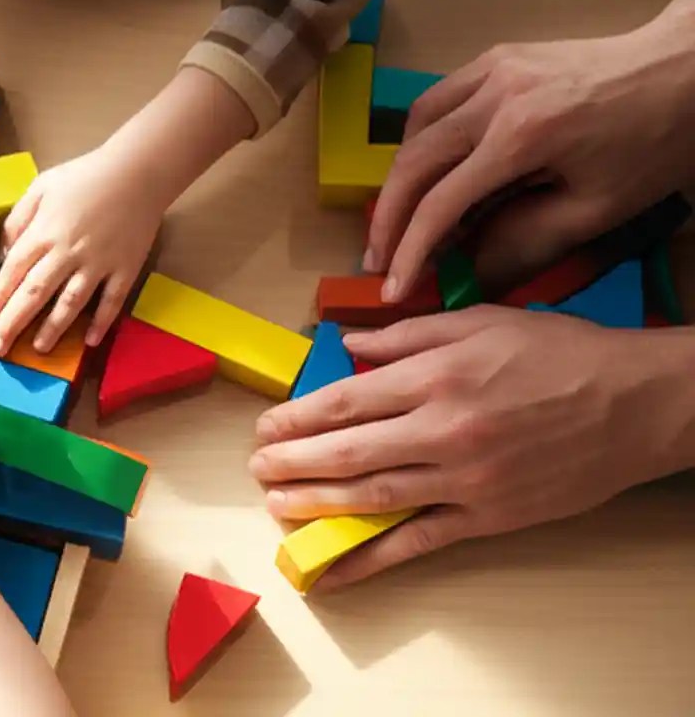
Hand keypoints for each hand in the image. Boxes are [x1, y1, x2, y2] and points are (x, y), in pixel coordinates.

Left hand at [0, 148, 161, 353]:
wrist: (138, 171)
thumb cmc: (85, 176)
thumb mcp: (41, 187)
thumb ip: (17, 220)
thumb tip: (2, 255)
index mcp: (45, 231)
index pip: (14, 270)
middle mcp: (68, 252)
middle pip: (35, 293)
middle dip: (14, 323)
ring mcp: (98, 263)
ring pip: (71, 303)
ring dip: (53, 328)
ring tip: (39, 349)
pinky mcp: (125, 269)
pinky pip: (112, 302)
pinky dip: (101, 322)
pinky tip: (89, 341)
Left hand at [250, 307, 694, 589]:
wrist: (635, 403)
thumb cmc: (559, 353)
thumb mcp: (481, 322)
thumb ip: (406, 334)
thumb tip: (346, 344)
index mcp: (438, 375)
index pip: (347, 400)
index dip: (298, 417)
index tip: (266, 427)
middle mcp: (445, 428)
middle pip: (349, 450)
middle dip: (293, 461)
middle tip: (257, 467)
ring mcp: (466, 477)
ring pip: (373, 496)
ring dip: (317, 504)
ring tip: (276, 506)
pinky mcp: (487, 516)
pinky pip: (417, 542)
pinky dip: (369, 559)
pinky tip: (331, 570)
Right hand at [368, 11, 694, 302]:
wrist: (687, 69)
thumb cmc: (653, 142)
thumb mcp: (598, 208)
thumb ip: (526, 240)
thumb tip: (467, 273)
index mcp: (524, 137)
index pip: (442, 202)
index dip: (411, 251)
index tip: (394, 288)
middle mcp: (497, 96)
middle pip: (412, 162)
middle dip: (388, 218)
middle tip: (377, 260)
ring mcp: (492, 70)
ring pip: (415, 127)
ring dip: (399, 177)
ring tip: (398, 218)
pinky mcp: (497, 59)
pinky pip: (438, 100)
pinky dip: (421, 139)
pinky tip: (426, 167)